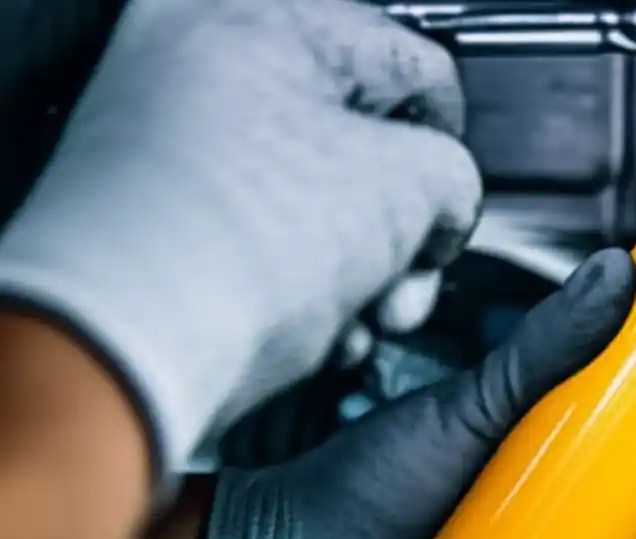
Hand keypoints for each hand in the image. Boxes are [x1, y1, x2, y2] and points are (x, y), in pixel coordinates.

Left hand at [0, 0, 480, 492]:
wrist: (127, 356)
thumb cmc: (233, 254)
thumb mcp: (410, 190)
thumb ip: (456, 177)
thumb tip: (447, 200)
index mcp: (255, 17)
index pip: (410, 64)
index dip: (452, 145)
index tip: (454, 200)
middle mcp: (199, 68)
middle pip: (359, 144)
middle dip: (405, 230)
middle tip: (413, 272)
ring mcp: (172, 147)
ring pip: (316, 204)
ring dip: (365, 272)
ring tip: (370, 316)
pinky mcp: (161, 221)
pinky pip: (264, 239)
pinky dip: (308, 288)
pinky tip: (324, 331)